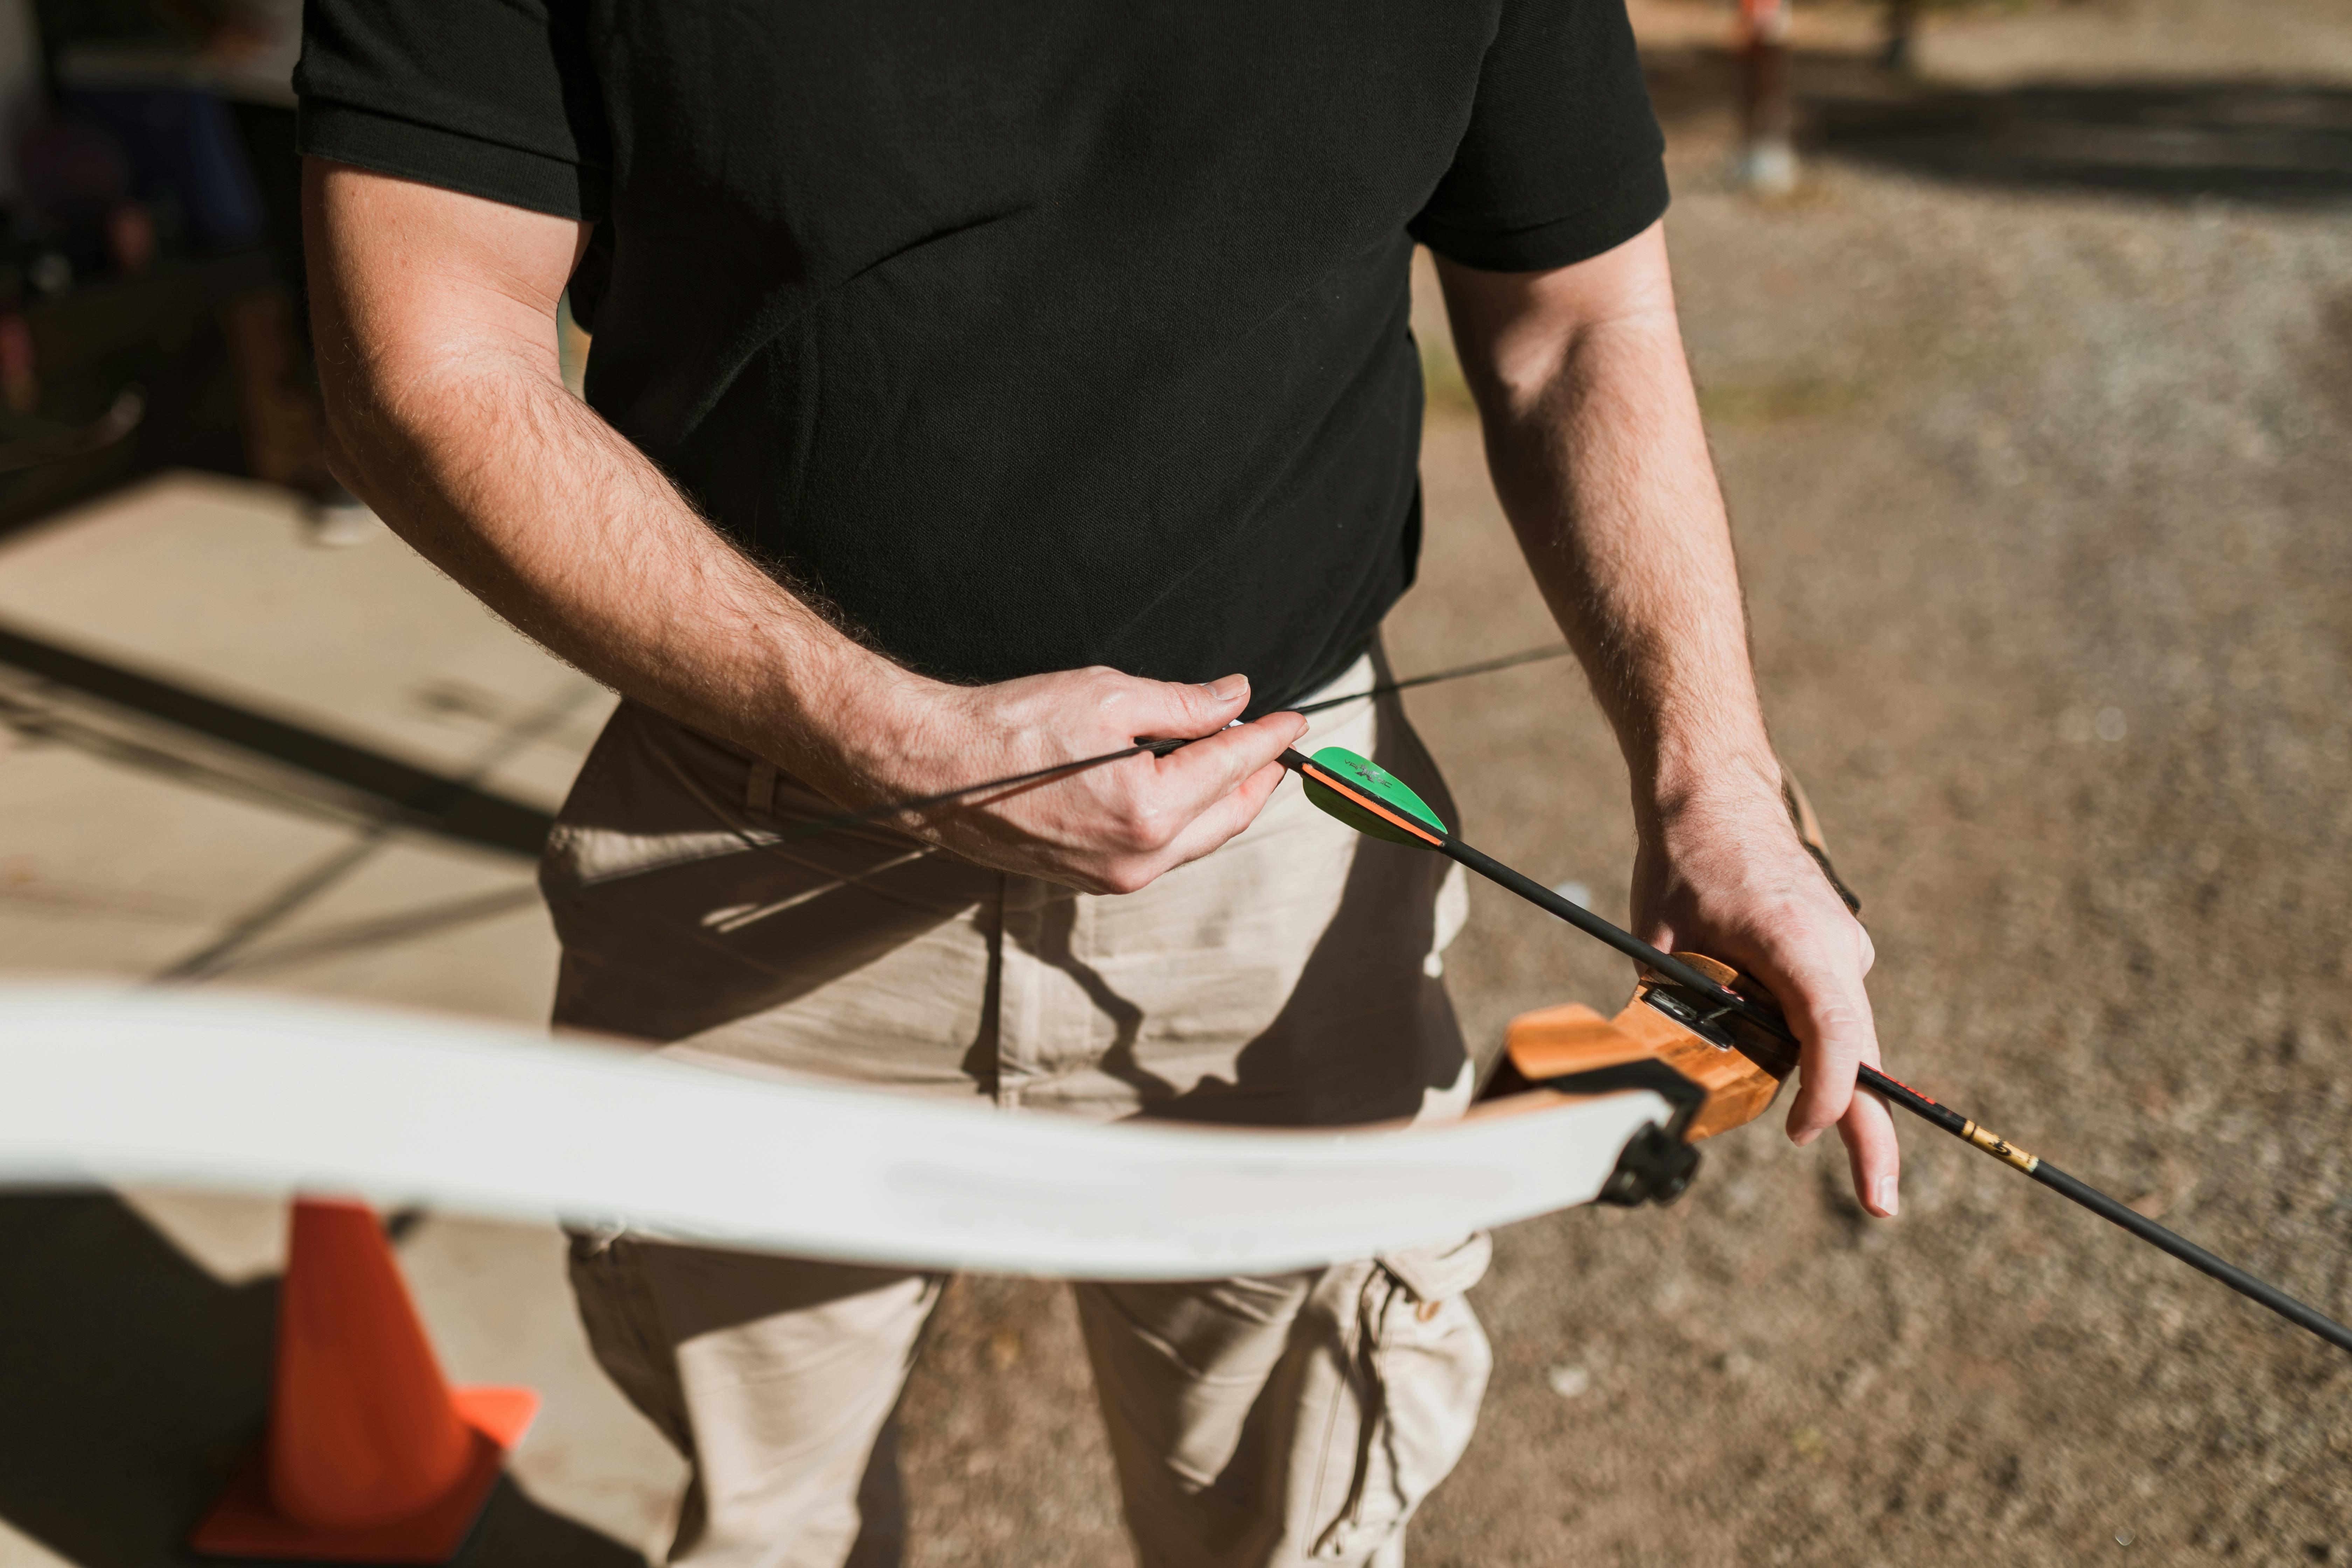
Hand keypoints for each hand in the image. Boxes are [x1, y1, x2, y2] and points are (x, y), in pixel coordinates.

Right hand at [814, 663, 1307, 894]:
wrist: (935, 770)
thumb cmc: (1012, 726)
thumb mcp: (1107, 695)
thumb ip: (1183, 704)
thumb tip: (1236, 699)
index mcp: (1149, 809)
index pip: (1234, 767)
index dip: (1269, 738)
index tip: (1292, 719)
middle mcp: (1139, 856)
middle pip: (1227, 815)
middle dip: (1258, 778)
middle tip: (1277, 747)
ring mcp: (1115, 876)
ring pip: (1197, 840)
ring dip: (1225, 803)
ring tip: (1243, 766)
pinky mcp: (1092, 879)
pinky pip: (1161, 853)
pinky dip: (1185, 822)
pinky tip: (1188, 793)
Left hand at [1629, 765, 1898, 1217]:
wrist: (1713, 792)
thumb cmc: (1679, 862)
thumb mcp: (1659, 944)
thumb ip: (1677, 1010)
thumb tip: (1676, 1075)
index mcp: (1798, 942)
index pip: (1834, 1033)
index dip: (1826, 1095)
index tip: (1801, 1134)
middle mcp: (1837, 947)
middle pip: (1859, 1052)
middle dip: (1866, 1132)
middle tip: (1877, 1205)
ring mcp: (1845, 949)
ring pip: (1841, 1036)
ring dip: (1816, 1079)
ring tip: (1779, 1096)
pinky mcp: (1837, 950)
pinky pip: (1827, 1011)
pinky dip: (1805, 1040)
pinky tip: (1762, 1025)